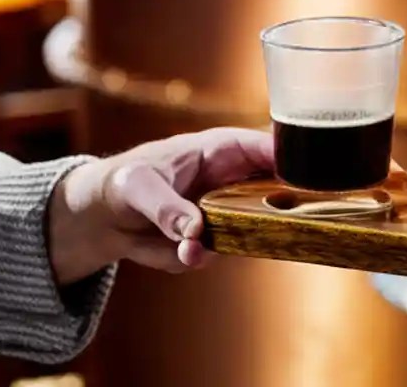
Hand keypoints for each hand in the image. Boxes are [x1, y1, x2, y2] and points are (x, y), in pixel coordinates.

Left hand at [47, 128, 273, 283]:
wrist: (104, 214)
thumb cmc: (125, 181)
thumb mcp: (138, 187)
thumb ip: (167, 208)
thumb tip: (194, 230)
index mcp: (221, 149)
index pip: (267, 148)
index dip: (291, 162)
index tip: (303, 183)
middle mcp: (233, 180)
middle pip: (277, 190)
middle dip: (273, 212)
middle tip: (256, 229)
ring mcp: (227, 211)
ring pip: (248, 232)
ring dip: (218, 245)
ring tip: (184, 251)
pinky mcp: (213, 239)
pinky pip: (217, 254)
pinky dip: (192, 258)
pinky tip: (172, 252)